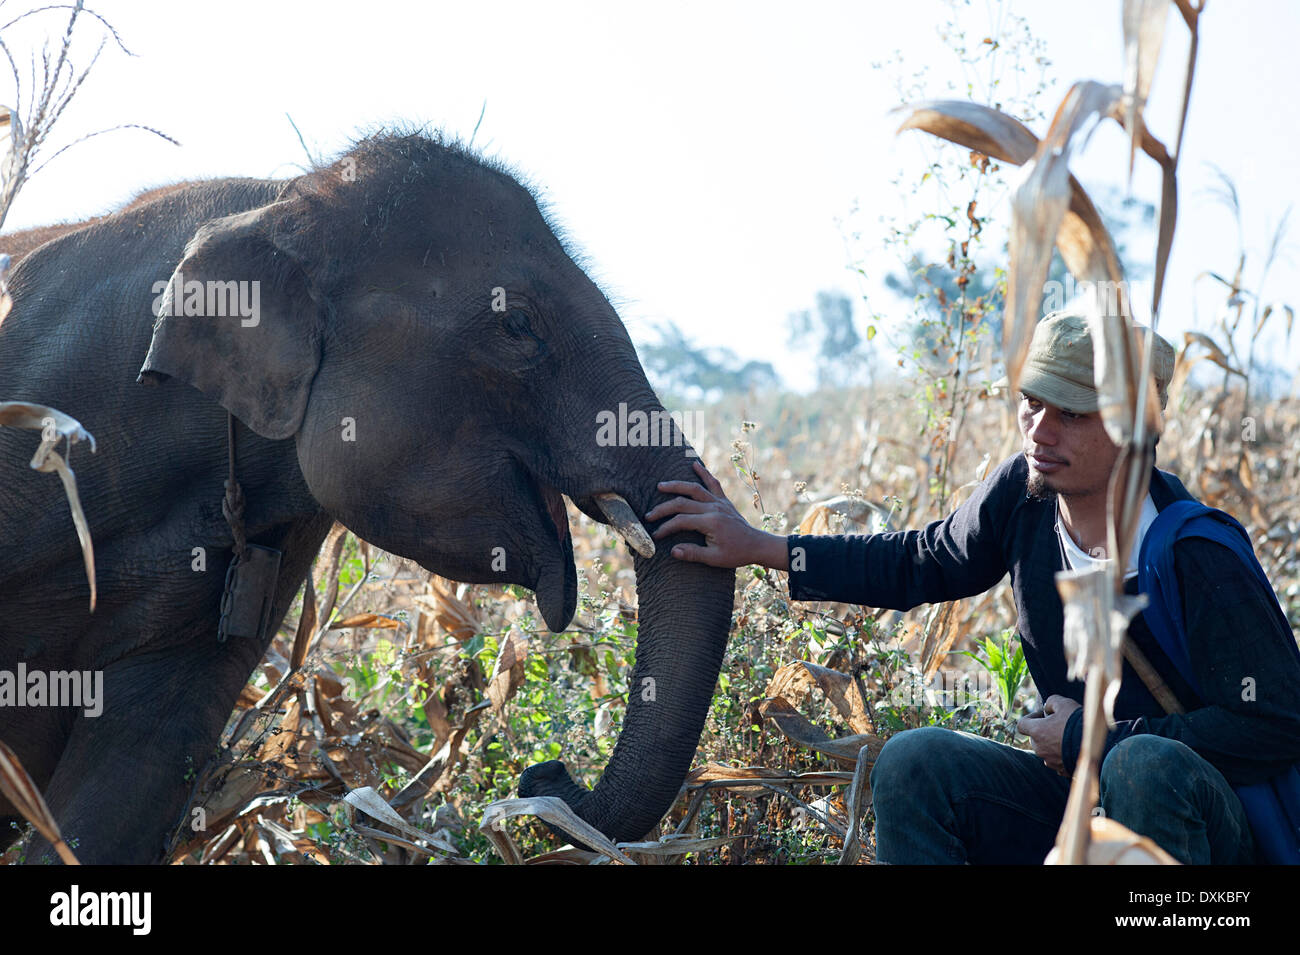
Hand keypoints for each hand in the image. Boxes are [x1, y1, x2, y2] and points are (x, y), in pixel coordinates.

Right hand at [647, 460, 788, 569]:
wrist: (756, 545)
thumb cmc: (736, 554)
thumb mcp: (714, 559)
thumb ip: (693, 554)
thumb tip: (672, 551)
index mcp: (711, 522)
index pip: (681, 521)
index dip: (665, 527)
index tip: (656, 535)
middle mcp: (714, 508)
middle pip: (682, 503)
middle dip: (663, 509)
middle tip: (648, 515)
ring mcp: (719, 502)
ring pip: (694, 488)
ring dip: (676, 485)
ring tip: (661, 486)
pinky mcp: (723, 500)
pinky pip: (713, 483)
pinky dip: (704, 473)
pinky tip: (694, 464)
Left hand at [1016, 694, 1081, 774]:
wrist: (1097, 747)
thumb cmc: (1077, 723)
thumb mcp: (1064, 703)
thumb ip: (1051, 702)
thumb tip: (1047, 709)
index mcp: (1036, 732)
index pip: (1022, 724)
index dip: (1031, 717)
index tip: (1044, 715)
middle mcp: (1040, 748)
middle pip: (1034, 738)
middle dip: (1043, 731)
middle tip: (1059, 725)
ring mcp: (1050, 761)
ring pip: (1045, 751)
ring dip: (1052, 744)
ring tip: (1068, 737)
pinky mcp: (1061, 770)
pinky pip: (1057, 762)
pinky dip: (1062, 756)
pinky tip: (1074, 749)